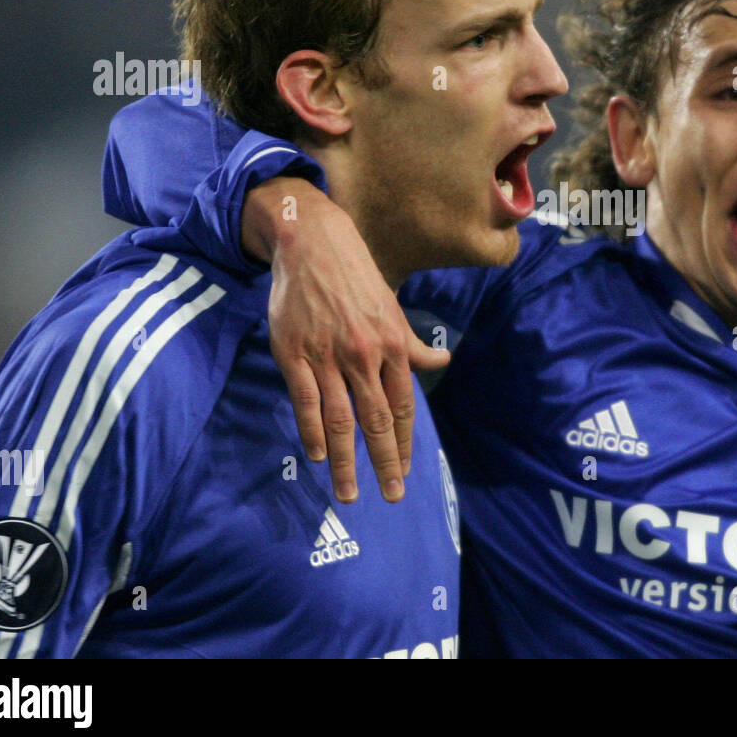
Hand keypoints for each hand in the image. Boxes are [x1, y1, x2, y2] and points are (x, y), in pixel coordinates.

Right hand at [245, 178, 450, 503]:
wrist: (312, 242)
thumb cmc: (355, 276)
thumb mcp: (391, 306)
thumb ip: (411, 342)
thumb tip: (443, 359)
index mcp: (391, 343)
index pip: (403, 404)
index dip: (406, 440)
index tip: (406, 469)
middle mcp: (364, 354)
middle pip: (377, 420)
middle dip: (386, 462)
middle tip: (392, 495)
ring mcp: (327, 355)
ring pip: (341, 420)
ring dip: (347, 461)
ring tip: (350, 493)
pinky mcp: (294, 353)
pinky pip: (306, 401)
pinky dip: (312, 432)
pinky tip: (319, 457)